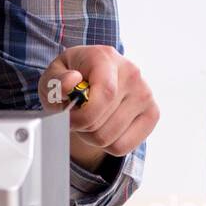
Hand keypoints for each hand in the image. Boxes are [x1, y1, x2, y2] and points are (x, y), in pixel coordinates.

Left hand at [38, 45, 157, 171]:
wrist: (89, 79)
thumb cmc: (69, 79)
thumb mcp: (52, 77)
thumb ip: (57, 80)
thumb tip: (72, 82)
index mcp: (105, 57)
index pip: (105, 94)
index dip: (83, 115)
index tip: (68, 117)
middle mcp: (131, 73)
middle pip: (102, 123)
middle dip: (81, 127)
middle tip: (75, 116)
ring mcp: (145, 93)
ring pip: (110, 138)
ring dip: (91, 137)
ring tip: (88, 120)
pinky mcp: (152, 113)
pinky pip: (123, 147)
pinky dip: (107, 145)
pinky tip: (103, 127)